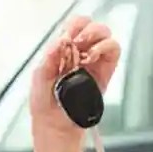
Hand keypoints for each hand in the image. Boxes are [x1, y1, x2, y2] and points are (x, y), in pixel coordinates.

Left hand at [29, 16, 120, 142]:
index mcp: (63, 50)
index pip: (73, 26)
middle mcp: (80, 53)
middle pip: (92, 26)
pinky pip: (113, 51)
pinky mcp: (106, 73)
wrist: (56, 126)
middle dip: (86, 29)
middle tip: (77, 43)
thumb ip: (48, 59)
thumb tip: (60, 42)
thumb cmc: (45, 103)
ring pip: (105, 36)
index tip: (67, 37)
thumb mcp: (39, 78)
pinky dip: (105, 48)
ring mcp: (95, 62)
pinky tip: (92, 59)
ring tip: (85, 54)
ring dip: (96, 38)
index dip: (73, 25)